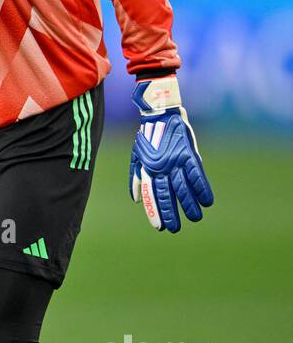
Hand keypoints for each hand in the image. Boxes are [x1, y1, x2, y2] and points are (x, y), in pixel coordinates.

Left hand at [130, 75, 213, 232]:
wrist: (160, 113)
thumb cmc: (149, 136)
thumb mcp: (137, 155)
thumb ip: (136, 177)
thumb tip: (136, 201)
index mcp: (149, 169)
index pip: (152, 195)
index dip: (155, 211)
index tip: (160, 227)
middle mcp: (162, 167)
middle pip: (167, 194)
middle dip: (171, 212)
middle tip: (175, 229)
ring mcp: (175, 160)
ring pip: (182, 186)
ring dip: (189, 203)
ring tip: (195, 218)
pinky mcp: (188, 153)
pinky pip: (195, 173)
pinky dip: (202, 186)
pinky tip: (207, 200)